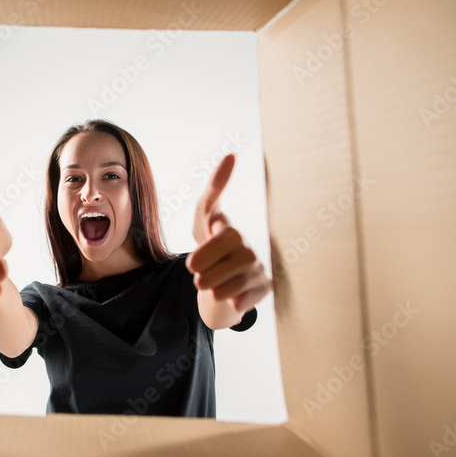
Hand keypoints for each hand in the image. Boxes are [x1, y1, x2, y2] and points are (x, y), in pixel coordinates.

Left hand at [187, 154, 271, 313]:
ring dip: (218, 288)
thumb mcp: (205, 213)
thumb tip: (233, 153)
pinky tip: (229, 300)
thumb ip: (215, 187)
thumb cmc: (210, 238)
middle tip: (196, 277)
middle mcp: (250, 249)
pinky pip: (248, 300)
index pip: (226, 237)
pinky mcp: (263, 288)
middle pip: (234, 263)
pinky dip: (236, 302)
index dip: (208, 251)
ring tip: (208, 286)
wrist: (215, 274)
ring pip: (239, 283)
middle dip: (209, 273)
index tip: (191, 264)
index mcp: (233, 231)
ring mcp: (259, 269)